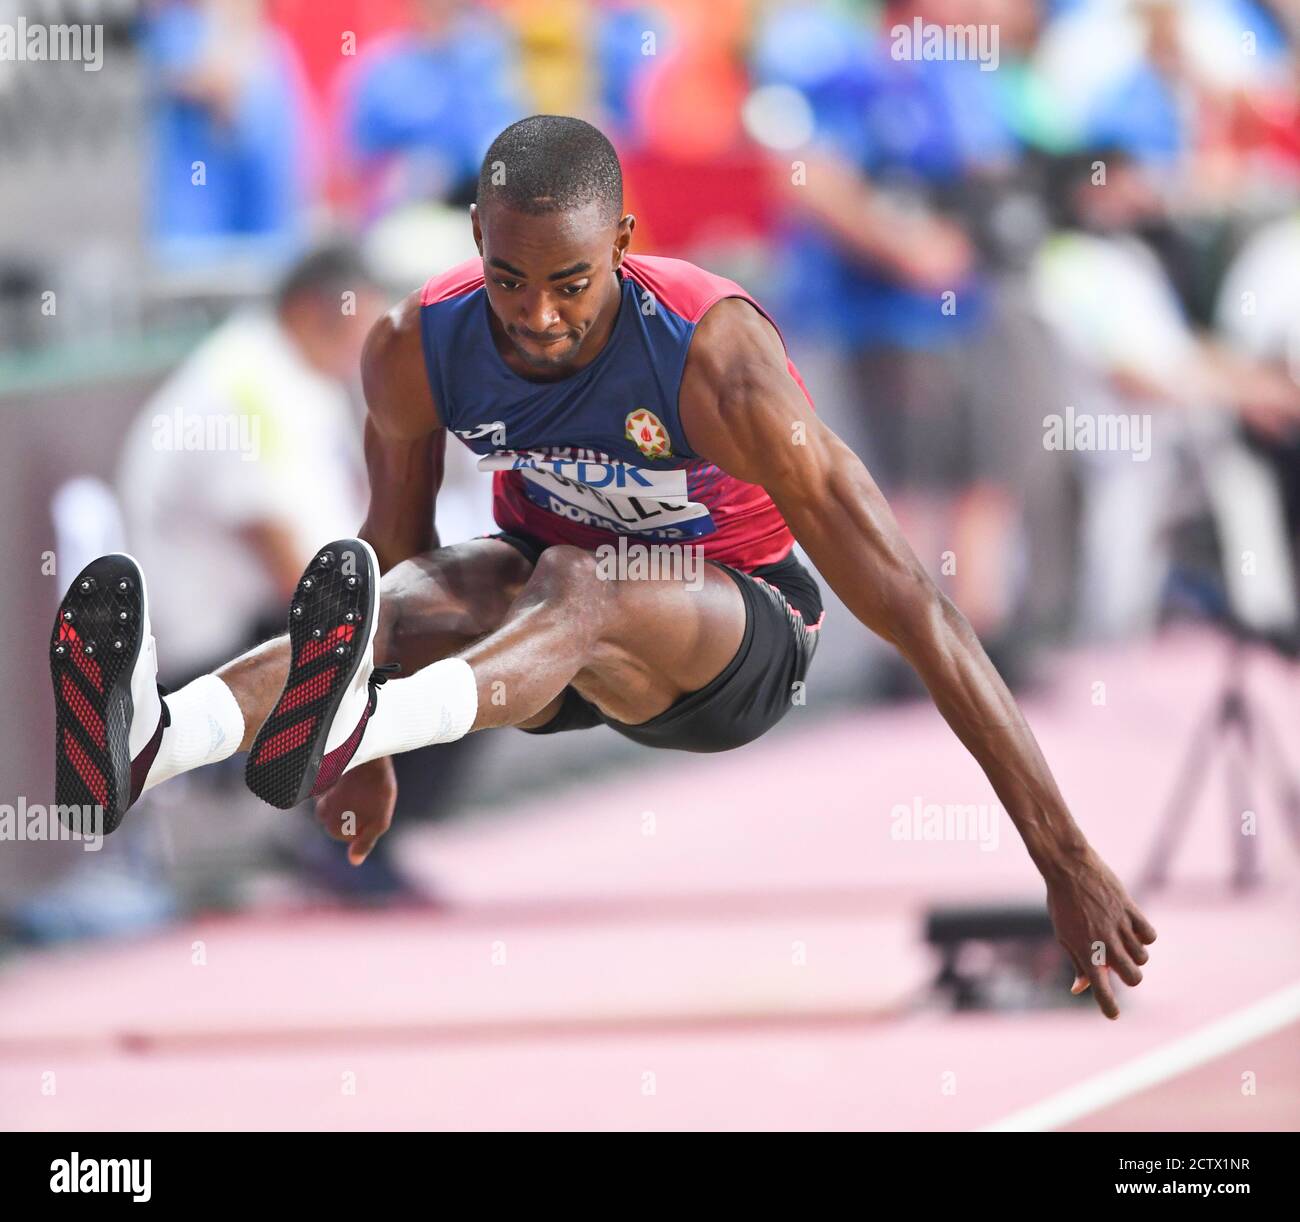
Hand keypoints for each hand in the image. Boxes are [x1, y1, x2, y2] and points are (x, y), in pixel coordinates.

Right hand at [313, 755, 397, 865]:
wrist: (370, 751)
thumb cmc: (377, 789)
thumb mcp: (380, 820)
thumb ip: (366, 842)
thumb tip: (354, 861)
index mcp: (331, 826)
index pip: (348, 837)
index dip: (365, 825)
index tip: (374, 809)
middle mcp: (320, 812)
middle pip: (342, 822)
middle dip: (355, 812)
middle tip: (370, 796)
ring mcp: (321, 795)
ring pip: (339, 806)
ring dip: (351, 799)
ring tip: (364, 786)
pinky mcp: (325, 780)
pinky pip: (336, 790)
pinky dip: (347, 786)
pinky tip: (356, 777)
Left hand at [1044, 845, 1156, 1018]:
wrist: (1068, 868)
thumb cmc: (1062, 904)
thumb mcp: (1063, 935)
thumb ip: (1076, 962)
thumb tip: (1079, 988)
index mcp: (1085, 952)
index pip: (1100, 989)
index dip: (1108, 1006)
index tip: (1113, 1014)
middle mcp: (1105, 943)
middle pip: (1134, 978)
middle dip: (1130, 977)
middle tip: (1121, 965)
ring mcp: (1120, 927)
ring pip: (1143, 957)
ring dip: (1136, 955)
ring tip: (1121, 940)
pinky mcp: (1131, 910)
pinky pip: (1150, 936)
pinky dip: (1144, 936)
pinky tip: (1132, 928)